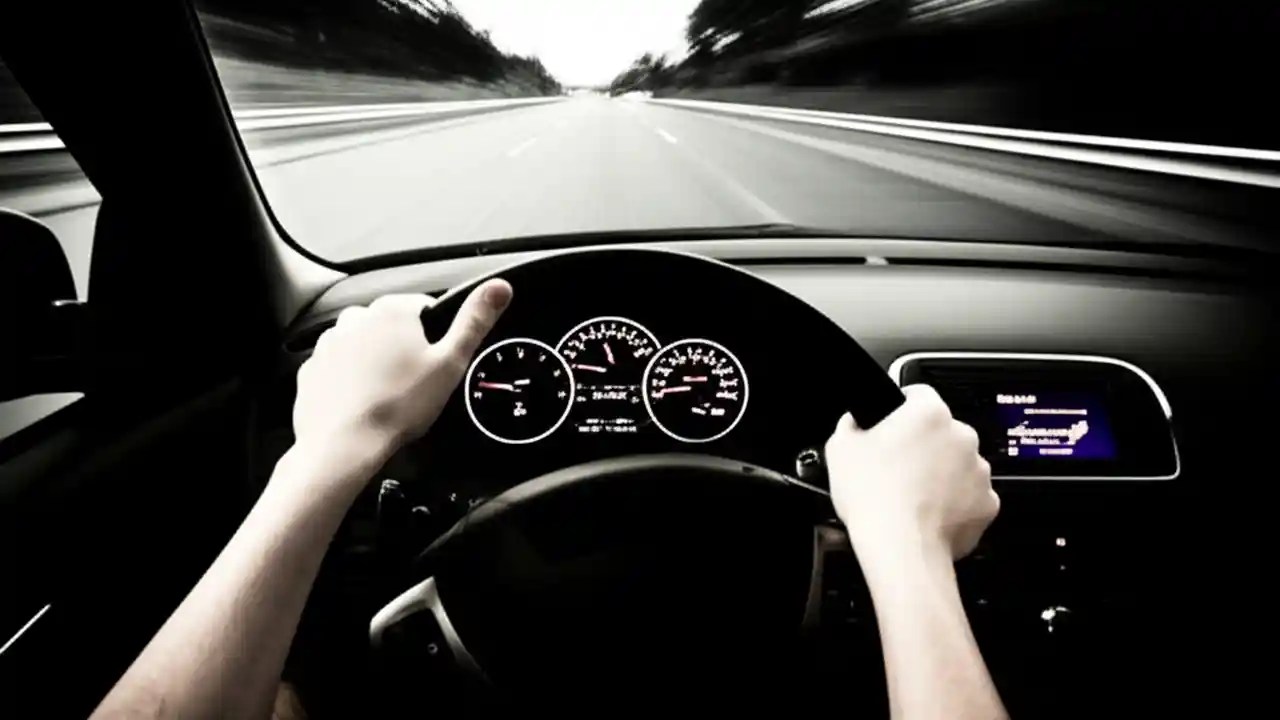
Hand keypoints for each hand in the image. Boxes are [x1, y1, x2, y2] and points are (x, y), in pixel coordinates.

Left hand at [292, 279, 511, 475]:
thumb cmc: (399, 405)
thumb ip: (475, 321)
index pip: (424, 307)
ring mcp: (329, 342)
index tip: (435, 363)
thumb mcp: (451, 363)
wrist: (344, 444)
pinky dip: (350, 380)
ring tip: (388, 395)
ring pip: (363, 345)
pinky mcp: (312, 368)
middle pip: (392, 326)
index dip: (436, 336)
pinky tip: (363, 402)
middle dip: (404, 348)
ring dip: (376, 362)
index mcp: (393, 310)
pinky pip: (338, 367)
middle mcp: (356, 317)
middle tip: (414, 383)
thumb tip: (500, 286)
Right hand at [824, 385, 998, 561]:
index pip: (917, 393)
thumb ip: (851, 423)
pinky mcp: (987, 502)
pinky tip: (928, 514)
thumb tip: (856, 421)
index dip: (900, 408)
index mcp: (928, 412)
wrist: (900, 547)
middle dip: (922, 446)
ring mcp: (979, 470)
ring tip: (911, 496)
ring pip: (957, 464)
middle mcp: (961, 435)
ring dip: (940, 474)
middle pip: (940, 431)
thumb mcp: (840, 447)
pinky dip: (954, 503)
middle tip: (895, 468)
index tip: (891, 424)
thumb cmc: (872, 496)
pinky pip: (970, 496)